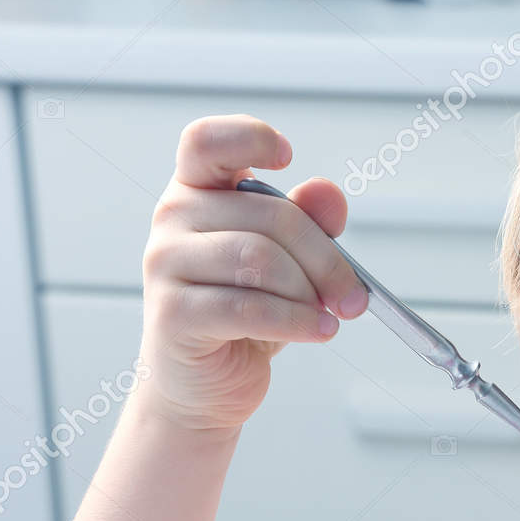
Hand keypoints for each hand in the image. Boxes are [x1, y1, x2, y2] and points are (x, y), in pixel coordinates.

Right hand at [136, 114, 367, 431]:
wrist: (207, 383)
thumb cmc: (246, 315)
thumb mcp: (288, 264)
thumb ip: (308, 223)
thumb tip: (327, 194)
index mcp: (197, 191)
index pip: (208, 142)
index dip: (249, 137)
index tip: (289, 155)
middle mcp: (173, 218)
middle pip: (270, 216)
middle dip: (327, 260)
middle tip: (353, 297)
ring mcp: (166, 264)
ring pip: (261, 260)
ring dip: (310, 293)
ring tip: (329, 317)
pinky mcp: (173, 313)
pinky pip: (249, 307)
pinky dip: (297, 321)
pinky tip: (319, 331)